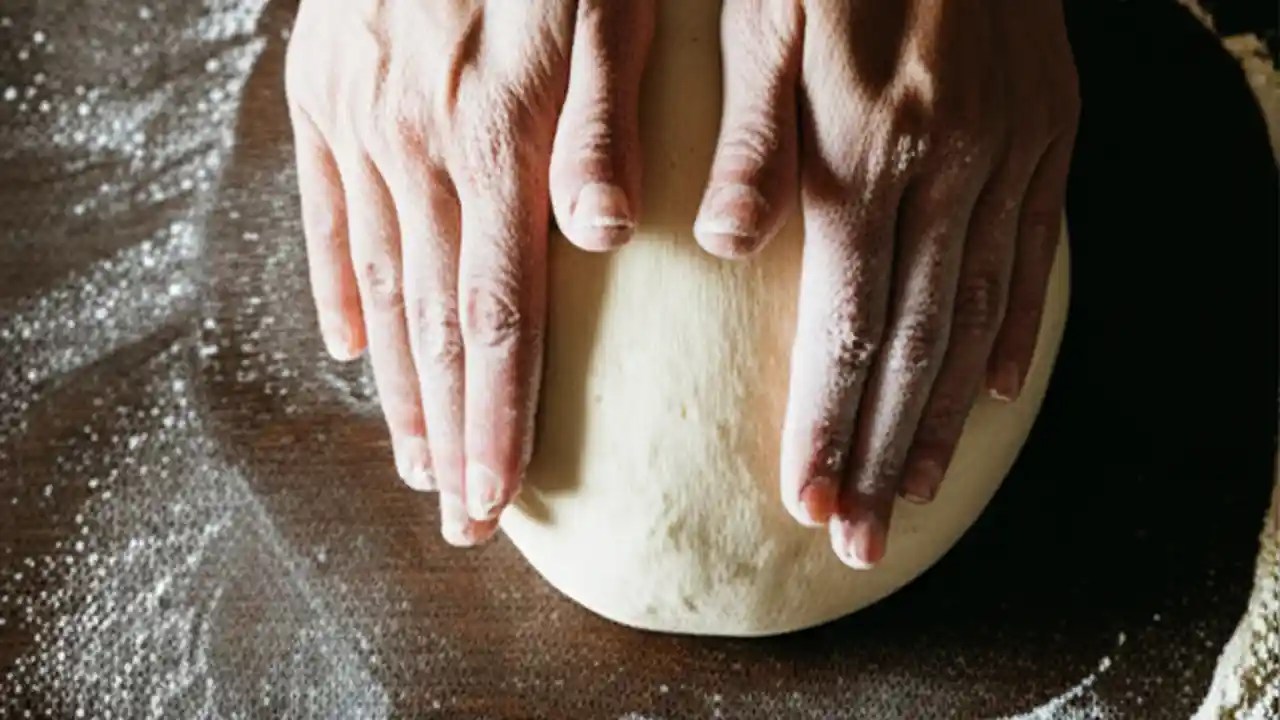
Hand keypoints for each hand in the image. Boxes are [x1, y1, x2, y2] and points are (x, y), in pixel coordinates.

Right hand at [285, 0, 652, 544]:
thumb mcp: (607, 3)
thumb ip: (602, 121)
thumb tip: (609, 236)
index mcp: (491, 137)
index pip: (497, 315)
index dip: (499, 417)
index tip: (501, 499)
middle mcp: (412, 145)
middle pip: (434, 322)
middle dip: (451, 429)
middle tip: (463, 517)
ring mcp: (356, 121)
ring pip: (379, 283)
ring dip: (400, 384)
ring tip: (414, 464)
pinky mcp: (322, 92)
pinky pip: (323, 210)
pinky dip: (336, 288)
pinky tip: (349, 351)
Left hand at [696, 0, 1078, 567]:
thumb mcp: (760, 17)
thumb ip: (748, 137)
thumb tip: (725, 244)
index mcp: (865, 146)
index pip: (845, 322)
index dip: (828, 421)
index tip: (810, 502)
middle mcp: (949, 164)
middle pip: (913, 343)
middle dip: (883, 451)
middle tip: (862, 541)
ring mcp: (1011, 149)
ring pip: (978, 314)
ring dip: (945, 415)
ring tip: (917, 492)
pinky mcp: (1048, 129)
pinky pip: (1036, 251)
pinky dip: (1014, 332)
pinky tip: (996, 393)